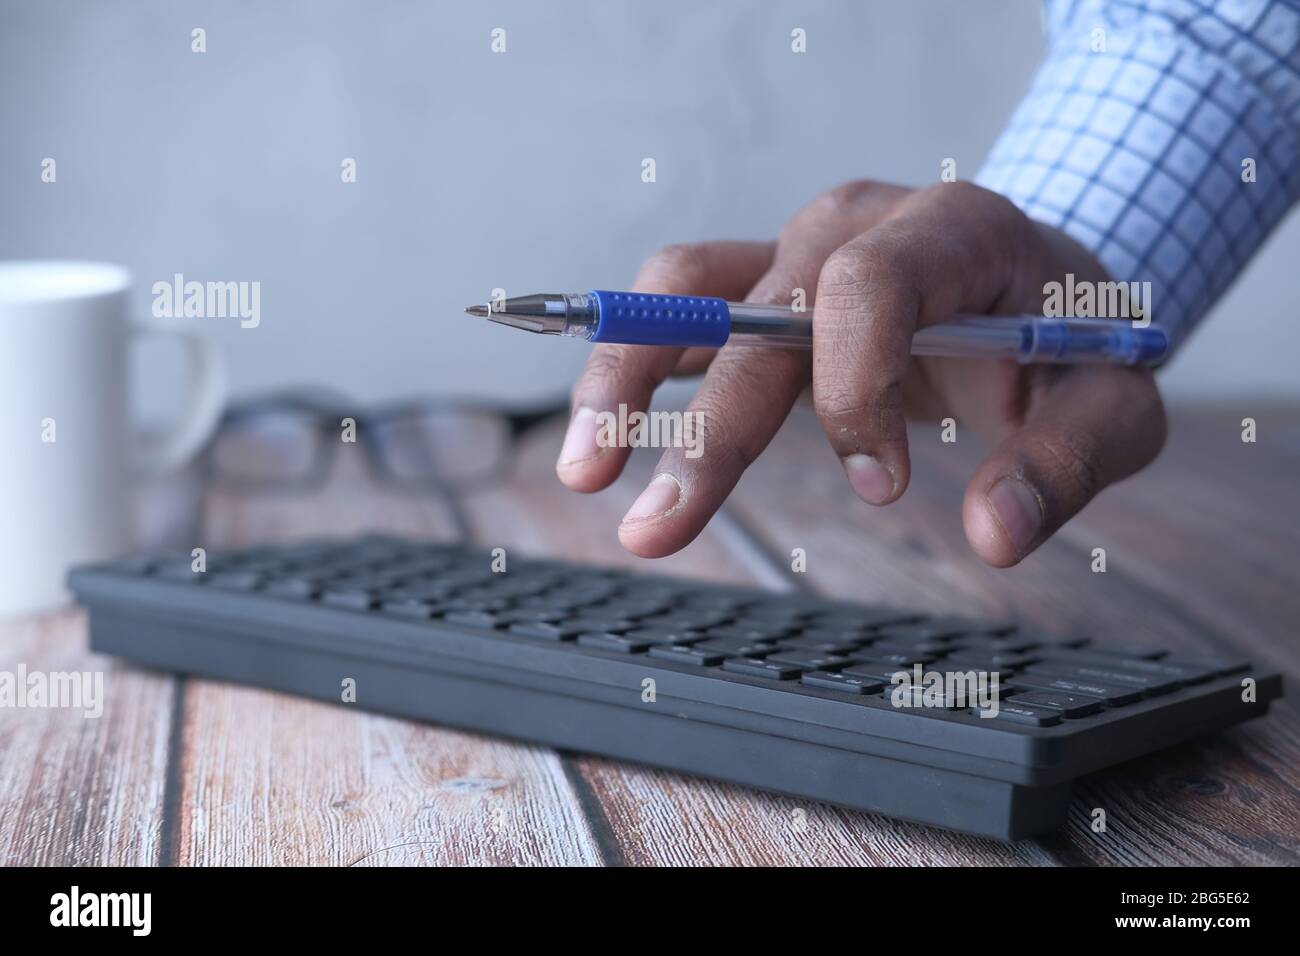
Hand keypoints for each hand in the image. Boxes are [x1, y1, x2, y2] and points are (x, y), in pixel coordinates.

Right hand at [555, 181, 1165, 566]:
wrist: (1037, 279)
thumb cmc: (1070, 339)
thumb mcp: (1110, 399)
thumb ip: (1066, 459)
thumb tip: (997, 532)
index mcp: (951, 230)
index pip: (870, 285)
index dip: (856, 385)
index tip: (880, 483)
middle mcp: (854, 225)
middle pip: (755, 307)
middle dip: (706, 426)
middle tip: (656, 528)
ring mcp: (796, 250)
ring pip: (683, 288)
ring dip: (624, 377)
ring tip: (588, 469)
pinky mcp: (760, 285)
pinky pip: (676, 308)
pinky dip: (631, 365)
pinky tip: (600, 432)